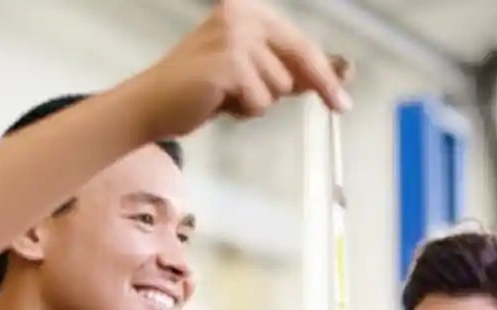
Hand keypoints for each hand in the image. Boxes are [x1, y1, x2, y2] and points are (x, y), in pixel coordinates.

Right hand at [126, 0, 351, 139]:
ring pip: (280, 86)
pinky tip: (219, 102)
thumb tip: (335, 77)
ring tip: (227, 97)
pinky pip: (260, 100)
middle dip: (322, 85)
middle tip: (344, 106)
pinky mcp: (228, 62)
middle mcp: (241, 14)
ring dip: (258, 102)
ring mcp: (234, 36)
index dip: (325, 72)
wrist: (152, 103)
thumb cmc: (201, 90)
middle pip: (301, 57)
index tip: (344, 96)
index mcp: (247, 10)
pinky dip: (244, 110)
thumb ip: (285, 70)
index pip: (299, 43)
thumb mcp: (250, 73)